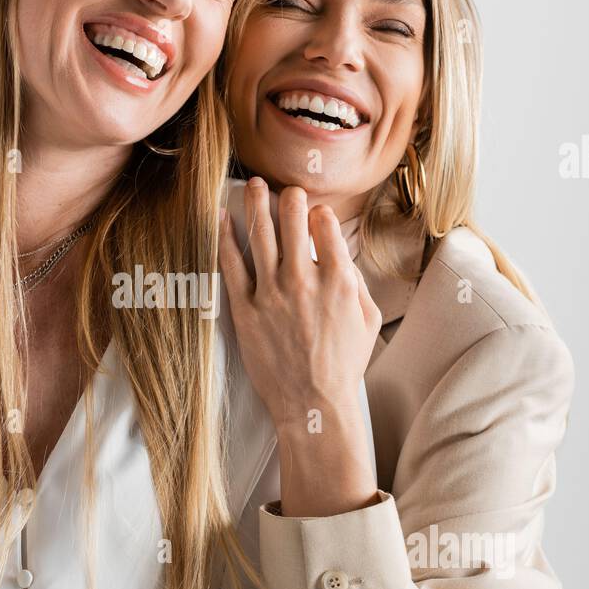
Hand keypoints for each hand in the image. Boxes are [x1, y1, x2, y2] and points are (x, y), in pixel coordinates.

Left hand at [218, 179, 381, 432]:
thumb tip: (341, 256)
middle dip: (289, 196)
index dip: (318, 212)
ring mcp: (272, 293)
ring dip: (256, 203)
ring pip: (261, 234)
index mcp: (339, 280)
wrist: (313, 403)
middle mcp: (304, 279)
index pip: (325, 225)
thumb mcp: (367, 320)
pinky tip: (221, 217)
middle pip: (292, 219)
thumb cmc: (343, 365)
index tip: (313, 212)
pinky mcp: (245, 309)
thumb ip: (355, 282)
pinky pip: (231, 264)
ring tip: (253, 186)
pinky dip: (225, 236)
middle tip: (285, 189)